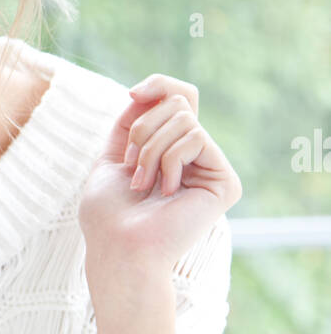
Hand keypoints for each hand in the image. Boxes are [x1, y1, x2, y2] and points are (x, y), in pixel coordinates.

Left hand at [78, 73, 242, 275]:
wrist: (118, 247)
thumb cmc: (108, 215)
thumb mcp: (112, 157)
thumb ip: (133, 122)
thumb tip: (147, 92)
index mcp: (171, 153)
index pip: (179, 97)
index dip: (160, 85)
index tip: (132, 93)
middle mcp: (196, 159)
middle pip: (179, 101)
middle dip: (143, 128)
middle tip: (132, 166)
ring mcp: (211, 169)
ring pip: (184, 117)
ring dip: (150, 149)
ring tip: (144, 184)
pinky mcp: (224, 182)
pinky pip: (195, 137)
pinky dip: (169, 160)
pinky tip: (167, 192)